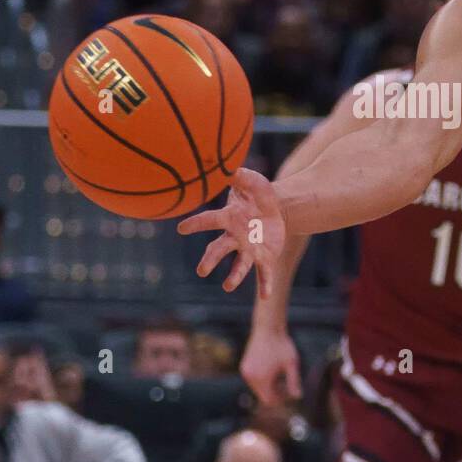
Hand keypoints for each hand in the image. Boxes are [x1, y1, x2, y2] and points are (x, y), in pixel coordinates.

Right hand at [177, 168, 285, 296]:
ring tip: (228, 287)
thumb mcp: (253, 181)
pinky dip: (264, 285)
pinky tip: (266, 296)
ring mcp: (249, 250)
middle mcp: (235, 237)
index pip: (210, 221)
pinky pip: (263, 273)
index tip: (182, 228)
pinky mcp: (264, 258)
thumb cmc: (259, 194)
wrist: (279, 210)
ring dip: (234, 276)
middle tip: (201, 271)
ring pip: (240, 265)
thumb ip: (241, 176)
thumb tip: (227, 164)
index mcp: (229, 218)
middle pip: (219, 249)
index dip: (196, 224)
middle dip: (210, 260)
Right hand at [241, 329, 301, 405]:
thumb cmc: (282, 345)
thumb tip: (298, 397)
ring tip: (280, 373)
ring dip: (269, 386)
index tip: (290, 391)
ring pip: (258, 388)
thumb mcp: (291, 364)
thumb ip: (294, 382)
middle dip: (275, 392)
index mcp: (262, 379)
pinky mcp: (244, 366)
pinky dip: (262, 379)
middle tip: (287, 382)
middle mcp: (250, 377)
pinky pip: (253, 380)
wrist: (268, 327)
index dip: (280, 399)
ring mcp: (245, 372)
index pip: (269, 400)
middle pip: (263, 395)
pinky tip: (272, 369)